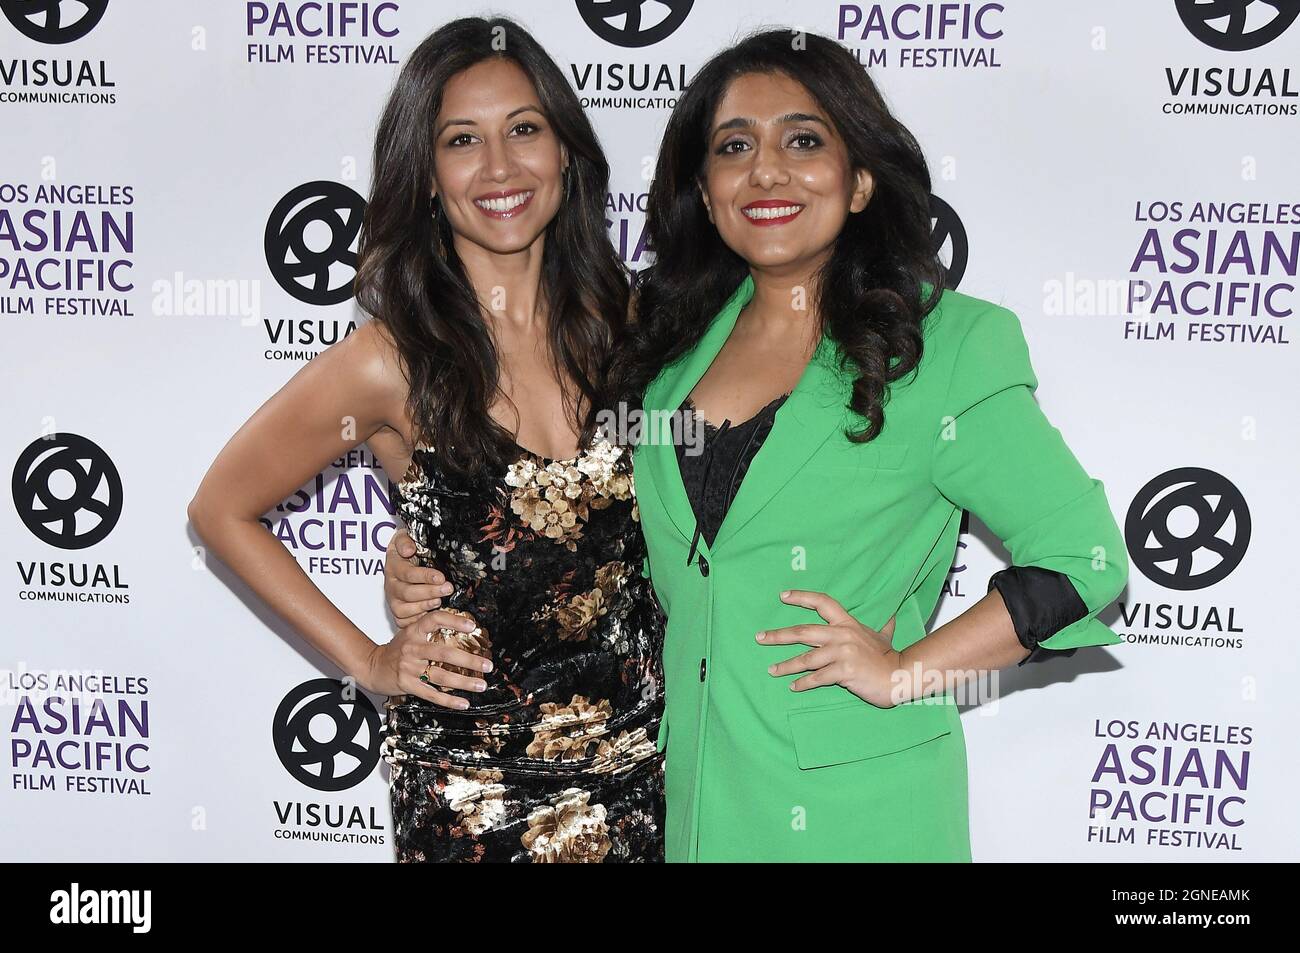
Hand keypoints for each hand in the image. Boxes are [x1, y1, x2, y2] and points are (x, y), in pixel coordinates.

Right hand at [362, 608, 493, 708]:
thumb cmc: (397, 650)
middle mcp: (412, 648)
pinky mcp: (407, 685)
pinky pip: (431, 694)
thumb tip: (462, 629)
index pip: (435, 620)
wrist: (372, 666)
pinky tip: (463, 702)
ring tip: (481, 685)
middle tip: (488, 665)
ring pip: (441, 676)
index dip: (454, 621)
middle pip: (444, 653)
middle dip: (469, 660)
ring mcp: (409, 667)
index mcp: (414, 631)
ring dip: (464, 682)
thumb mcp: (410, 634)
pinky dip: (449, 700)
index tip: (472, 626)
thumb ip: (430, 631)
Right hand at [384, 527, 452, 626]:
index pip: (407, 573)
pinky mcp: (398, 614)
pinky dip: (418, 620)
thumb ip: (405, 540)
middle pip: (407, 593)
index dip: (424, 576)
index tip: (440, 577)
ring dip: (425, 606)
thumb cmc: (410, 549)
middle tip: (448, 588)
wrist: (406, 560)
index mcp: (393, 566)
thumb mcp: (406, 537)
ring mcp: (393, 601)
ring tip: (440, 601)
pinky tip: (432, 615)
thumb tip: (408, 550)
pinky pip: (404, 622)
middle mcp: (390, 585)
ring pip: (405, 609)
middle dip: (430, 591)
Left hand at [758, 590, 902, 707]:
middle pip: (803, 632)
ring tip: (772, 670)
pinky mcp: (844, 672)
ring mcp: (842, 653)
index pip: (822, 603)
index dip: (801, 597)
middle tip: (759, 638)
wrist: (901, 675)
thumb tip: (891, 617)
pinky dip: (803, 683)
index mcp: (847, 623)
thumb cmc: (888, 657)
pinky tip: (793, 686)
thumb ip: (883, 626)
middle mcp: (842, 635)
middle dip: (778, 635)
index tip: (782, 596)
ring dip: (786, 666)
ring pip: (806, 658)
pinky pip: (818, 678)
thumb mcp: (884, 636)